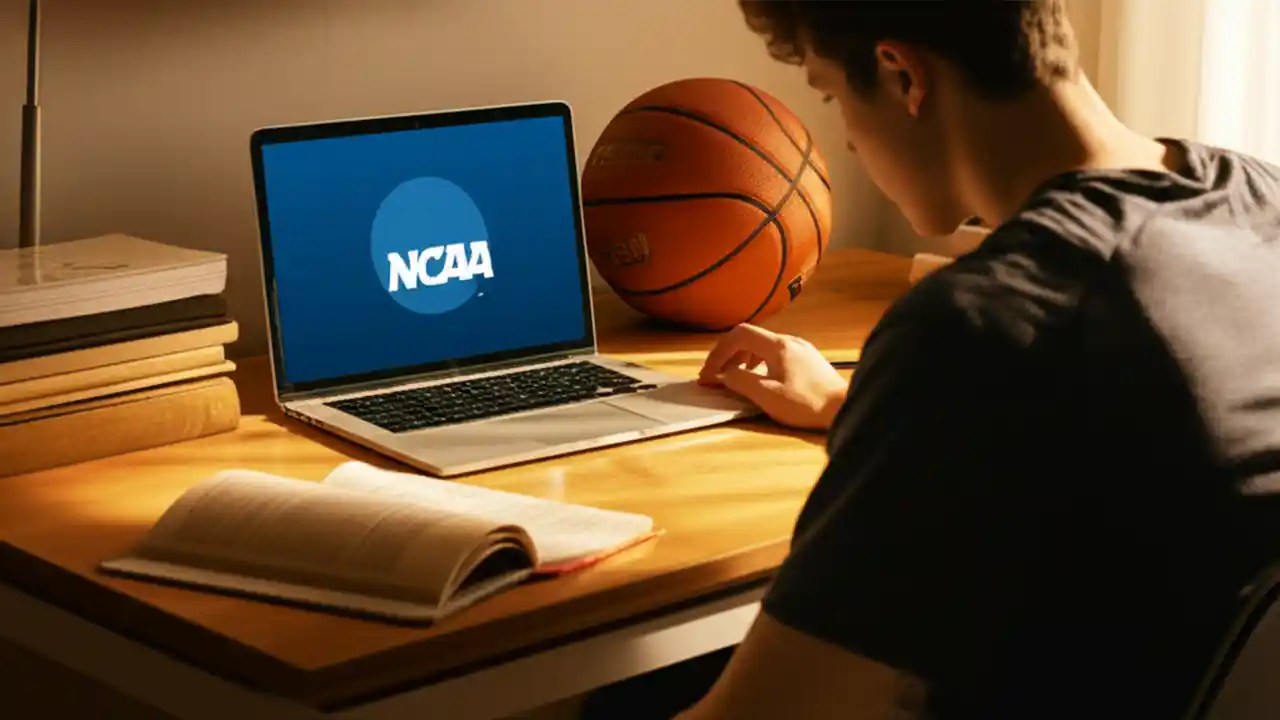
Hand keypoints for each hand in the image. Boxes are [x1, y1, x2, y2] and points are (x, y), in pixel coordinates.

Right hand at [698, 324, 847, 430]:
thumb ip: (740, 381)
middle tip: (717, 376)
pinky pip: (776, 352)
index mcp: (778, 346)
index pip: (739, 334)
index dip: (718, 352)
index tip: (708, 373)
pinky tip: (761, 377)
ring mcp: (801, 348)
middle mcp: (789, 340)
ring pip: (763, 344)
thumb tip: (721, 375)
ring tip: (736, 376)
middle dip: (728, 355)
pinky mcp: (809, 359)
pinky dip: (759, 361)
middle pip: (750, 337)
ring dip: (743, 358)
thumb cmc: (807, 404)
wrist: (845, 409)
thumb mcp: (767, 396)